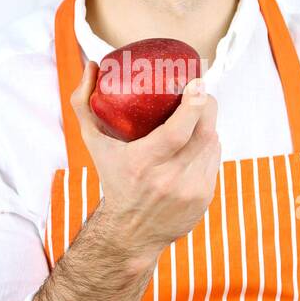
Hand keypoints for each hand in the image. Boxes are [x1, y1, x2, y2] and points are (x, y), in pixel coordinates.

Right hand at [70, 59, 220, 262]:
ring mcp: (190, 191)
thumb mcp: (93, 144)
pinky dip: (208, 145)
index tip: (197, 82)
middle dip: (207, 104)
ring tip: (196, 114)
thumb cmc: (112, 179)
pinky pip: (214, 159)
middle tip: (199, 90)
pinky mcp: (205, 198)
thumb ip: (85, 104)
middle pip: (203, 133)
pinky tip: (197, 139)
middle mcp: (169, 180)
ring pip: (212, 143)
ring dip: (208, 123)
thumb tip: (91, 66)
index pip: (177, 131)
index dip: (193, 104)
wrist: (130, 233)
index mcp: (142, 164)